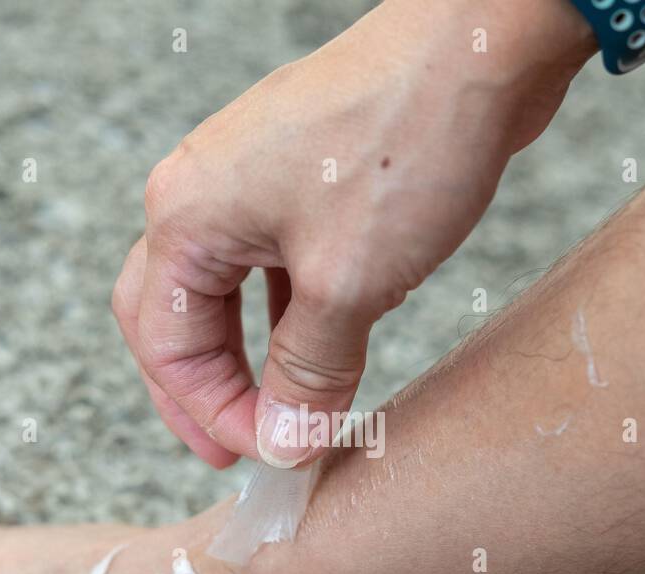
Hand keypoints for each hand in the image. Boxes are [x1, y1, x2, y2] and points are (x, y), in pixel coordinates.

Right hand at [113, 0, 594, 467]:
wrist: (477, 47)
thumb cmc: (402, 146)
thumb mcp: (348, 284)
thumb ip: (308, 373)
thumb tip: (285, 443)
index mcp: (187, 216)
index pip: (167, 345)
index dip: (212, 412)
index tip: (272, 455)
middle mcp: (202, 194)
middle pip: (174, 316)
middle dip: (203, 390)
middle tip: (244, 447)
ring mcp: (250, 181)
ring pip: (224, 292)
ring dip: (248, 356)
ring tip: (285, 412)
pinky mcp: (301, 178)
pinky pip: (271, 263)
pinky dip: (287, 316)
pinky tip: (323, 349)